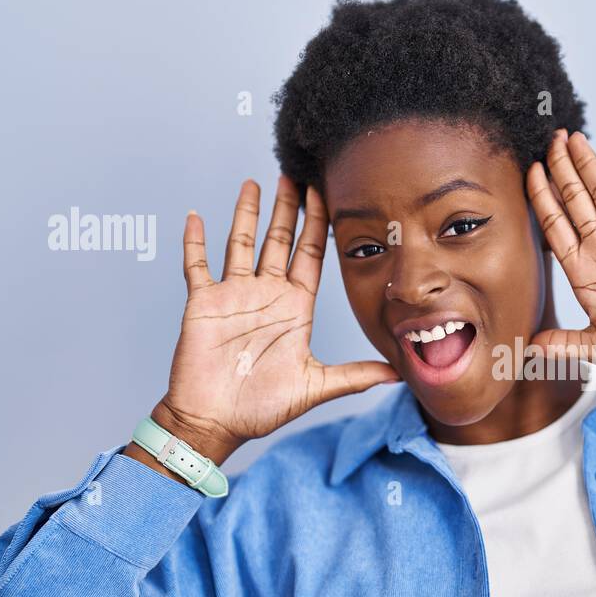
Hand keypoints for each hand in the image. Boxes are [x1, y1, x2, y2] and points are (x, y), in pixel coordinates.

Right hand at [150, 176, 399, 463]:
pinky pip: (197, 265)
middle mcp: (267, 295)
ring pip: (241, 243)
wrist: (217, 422)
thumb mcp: (316, 386)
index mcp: (295, 308)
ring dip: (247, 214)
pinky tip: (195, 215)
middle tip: (294, 174)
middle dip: (288, 208)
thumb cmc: (262, 408)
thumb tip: (400, 374)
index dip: (319, 225)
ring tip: (254, 183)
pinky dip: (195, 241)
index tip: (325, 194)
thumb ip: (356, 376)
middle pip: (280, 240)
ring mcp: (234, 296)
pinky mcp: (203, 303)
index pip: (311, 256)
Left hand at [526, 130, 595, 389]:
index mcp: (585, 274)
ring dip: (592, 167)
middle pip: (577, 202)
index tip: (531, 172)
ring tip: (577, 139)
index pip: (556, 227)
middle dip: (562, 170)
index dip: (542, 200)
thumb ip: (565, 343)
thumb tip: (531, 349)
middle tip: (552, 139)